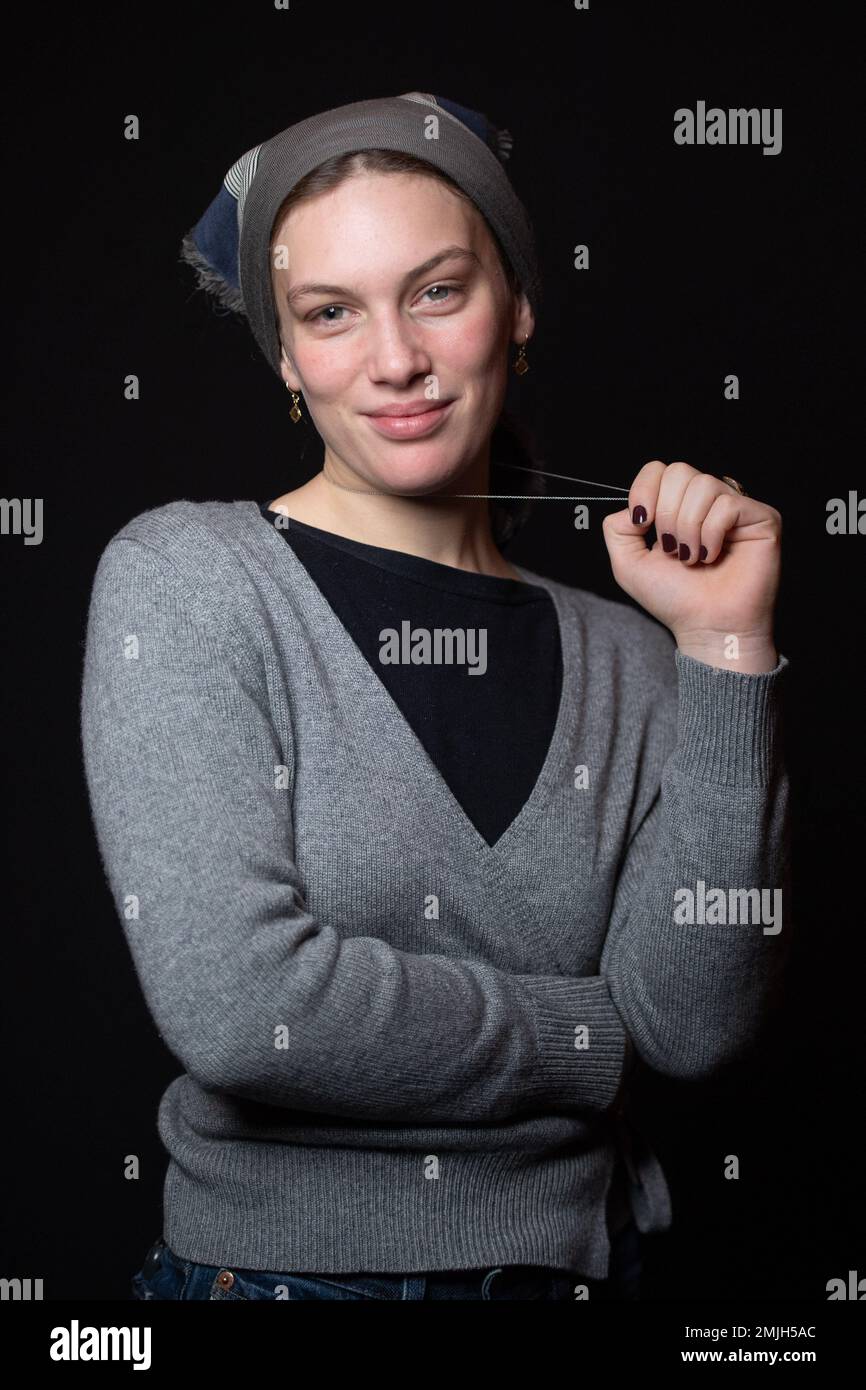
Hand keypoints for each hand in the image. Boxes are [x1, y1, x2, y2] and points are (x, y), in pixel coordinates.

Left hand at [601, 461, 781, 671]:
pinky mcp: (761, 517)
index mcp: (679, 506)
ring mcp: (736, 507)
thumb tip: (633, 506)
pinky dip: (711, 534)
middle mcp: (708, 501)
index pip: (659, 469)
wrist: (706, 627)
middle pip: (679, 471)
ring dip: (688, 528)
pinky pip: (727, 504)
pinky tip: (712, 557)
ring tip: (692, 558)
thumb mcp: (627, 563)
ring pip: (702, 485)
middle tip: (673, 550)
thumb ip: (617, 528)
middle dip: (666, 514)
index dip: (645, 491)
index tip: (643, 524)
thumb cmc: (675, 599)